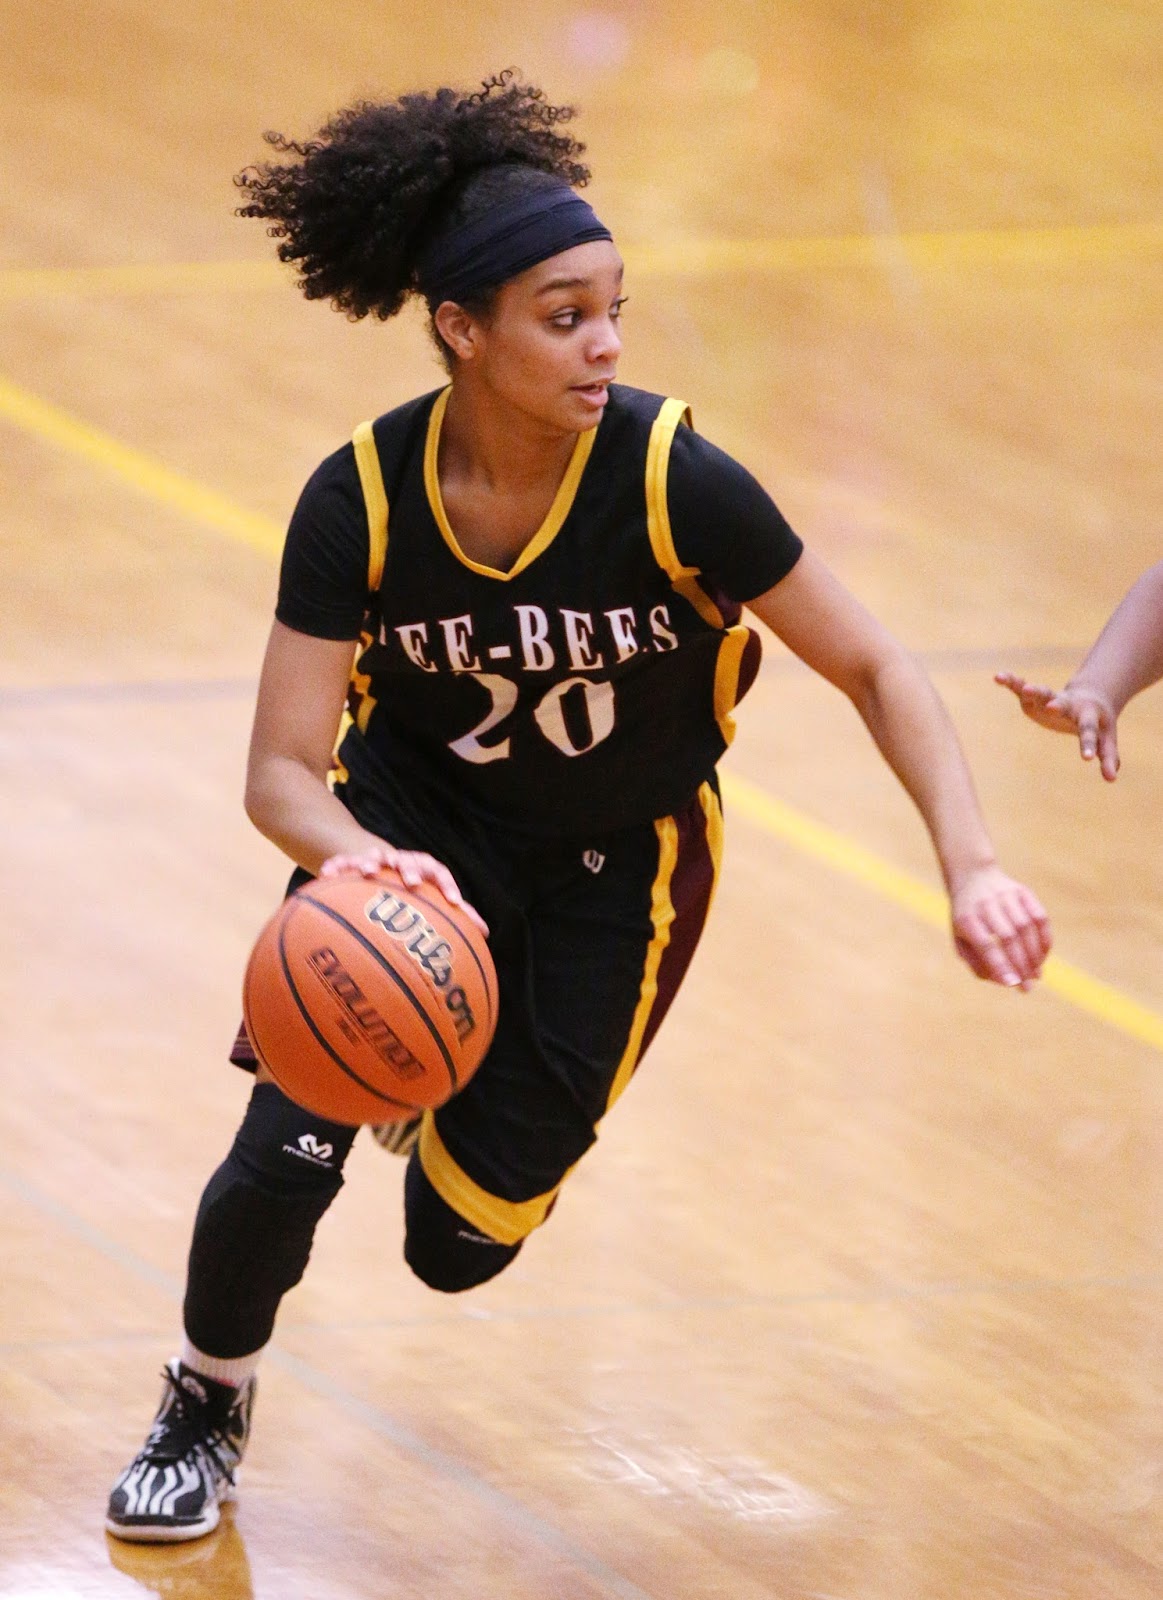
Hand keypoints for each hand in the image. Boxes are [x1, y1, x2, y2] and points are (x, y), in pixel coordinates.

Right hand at [319, 840, 488, 935]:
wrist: (376, 861)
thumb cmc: (409, 886)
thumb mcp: (430, 896)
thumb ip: (456, 914)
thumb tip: (485, 933)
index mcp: (422, 868)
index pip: (438, 871)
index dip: (446, 885)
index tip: (453, 901)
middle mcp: (400, 861)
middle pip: (407, 860)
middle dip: (410, 868)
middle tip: (412, 882)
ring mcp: (375, 858)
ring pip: (374, 856)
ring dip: (371, 861)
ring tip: (367, 871)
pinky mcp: (351, 860)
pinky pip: (341, 862)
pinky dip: (335, 867)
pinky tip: (326, 876)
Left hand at [949, 864, 1051, 990]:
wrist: (972, 877)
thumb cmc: (967, 918)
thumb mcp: (960, 941)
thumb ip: (977, 964)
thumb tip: (1006, 982)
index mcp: (966, 919)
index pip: (985, 944)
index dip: (1000, 965)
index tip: (1014, 984)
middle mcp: (986, 905)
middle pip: (1009, 937)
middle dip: (1021, 965)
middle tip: (1028, 987)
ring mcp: (1006, 896)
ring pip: (1027, 927)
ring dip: (1035, 955)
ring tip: (1036, 974)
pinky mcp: (1023, 892)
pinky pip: (1040, 916)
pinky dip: (1045, 938)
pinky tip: (1043, 955)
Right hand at [995, 671, 1119, 780]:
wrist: (1090, 697)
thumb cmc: (1099, 723)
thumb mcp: (1106, 739)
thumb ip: (1109, 758)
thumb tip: (1112, 780)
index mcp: (1088, 716)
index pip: (1089, 730)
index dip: (1088, 744)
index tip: (1087, 759)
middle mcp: (1069, 704)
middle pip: (1063, 704)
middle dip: (1057, 705)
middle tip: (1051, 707)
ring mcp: (1051, 698)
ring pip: (1042, 692)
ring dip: (1033, 690)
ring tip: (1024, 689)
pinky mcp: (1034, 696)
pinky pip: (1020, 687)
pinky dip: (1010, 681)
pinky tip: (998, 677)